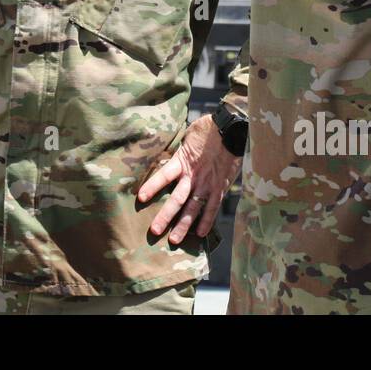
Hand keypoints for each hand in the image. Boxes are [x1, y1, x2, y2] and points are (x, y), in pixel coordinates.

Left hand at [137, 115, 240, 244]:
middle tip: (154, 231)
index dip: (152, 186)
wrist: (231, 128)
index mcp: (182, 161)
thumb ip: (177, 150)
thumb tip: (166, 155)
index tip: (139, 198)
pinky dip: (206, 220)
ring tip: (174, 240)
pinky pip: (212, 207)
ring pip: (193, 208)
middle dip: (165, 216)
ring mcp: (207, 184)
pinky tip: (200, 234)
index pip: (163, 175)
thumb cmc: (207, 129)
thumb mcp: (187, 136)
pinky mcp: (220, 187)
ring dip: (183, 225)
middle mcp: (193, 175)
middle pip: (177, 199)